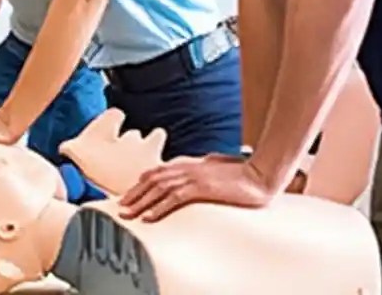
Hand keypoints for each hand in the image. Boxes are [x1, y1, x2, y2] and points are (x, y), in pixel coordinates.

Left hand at [118, 154, 278, 221]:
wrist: (261, 174)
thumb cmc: (243, 172)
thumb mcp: (217, 168)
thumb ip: (204, 169)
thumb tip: (199, 170)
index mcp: (189, 164)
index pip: (157, 172)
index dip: (141, 184)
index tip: (129, 196)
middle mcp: (187, 167)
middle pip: (152, 179)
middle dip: (134, 194)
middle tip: (120, 208)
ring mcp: (193, 176)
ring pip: (158, 188)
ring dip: (140, 202)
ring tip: (128, 214)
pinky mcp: (202, 187)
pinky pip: (174, 198)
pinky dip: (159, 208)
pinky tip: (149, 217)